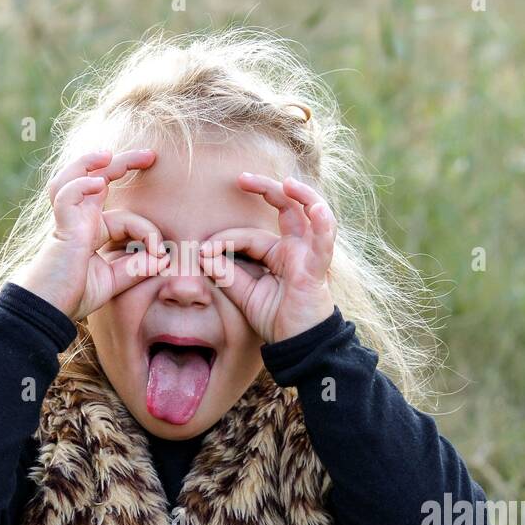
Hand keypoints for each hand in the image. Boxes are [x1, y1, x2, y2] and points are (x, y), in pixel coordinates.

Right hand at [7, 148, 168, 319]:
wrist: (47, 311)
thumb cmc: (74, 295)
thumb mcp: (114, 281)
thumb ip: (137, 267)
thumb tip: (163, 255)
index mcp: (92, 231)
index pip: (126, 217)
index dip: (148, 232)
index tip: (161, 255)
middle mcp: (80, 220)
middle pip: (97, 178)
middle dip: (123, 162)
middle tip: (151, 155)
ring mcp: (69, 221)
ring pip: (72, 178)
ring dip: (89, 161)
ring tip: (108, 154)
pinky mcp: (61, 228)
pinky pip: (66, 196)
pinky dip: (80, 185)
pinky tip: (97, 183)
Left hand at [197, 172, 336, 343]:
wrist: (297, 346)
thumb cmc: (275, 319)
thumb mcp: (243, 294)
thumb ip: (225, 273)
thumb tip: (203, 255)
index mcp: (279, 254)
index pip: (250, 236)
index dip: (224, 240)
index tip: (201, 251)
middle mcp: (296, 249)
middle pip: (286, 208)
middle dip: (266, 188)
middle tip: (241, 178)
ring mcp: (309, 256)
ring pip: (310, 215)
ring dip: (300, 195)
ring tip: (285, 182)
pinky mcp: (317, 269)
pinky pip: (323, 242)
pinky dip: (322, 223)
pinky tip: (315, 206)